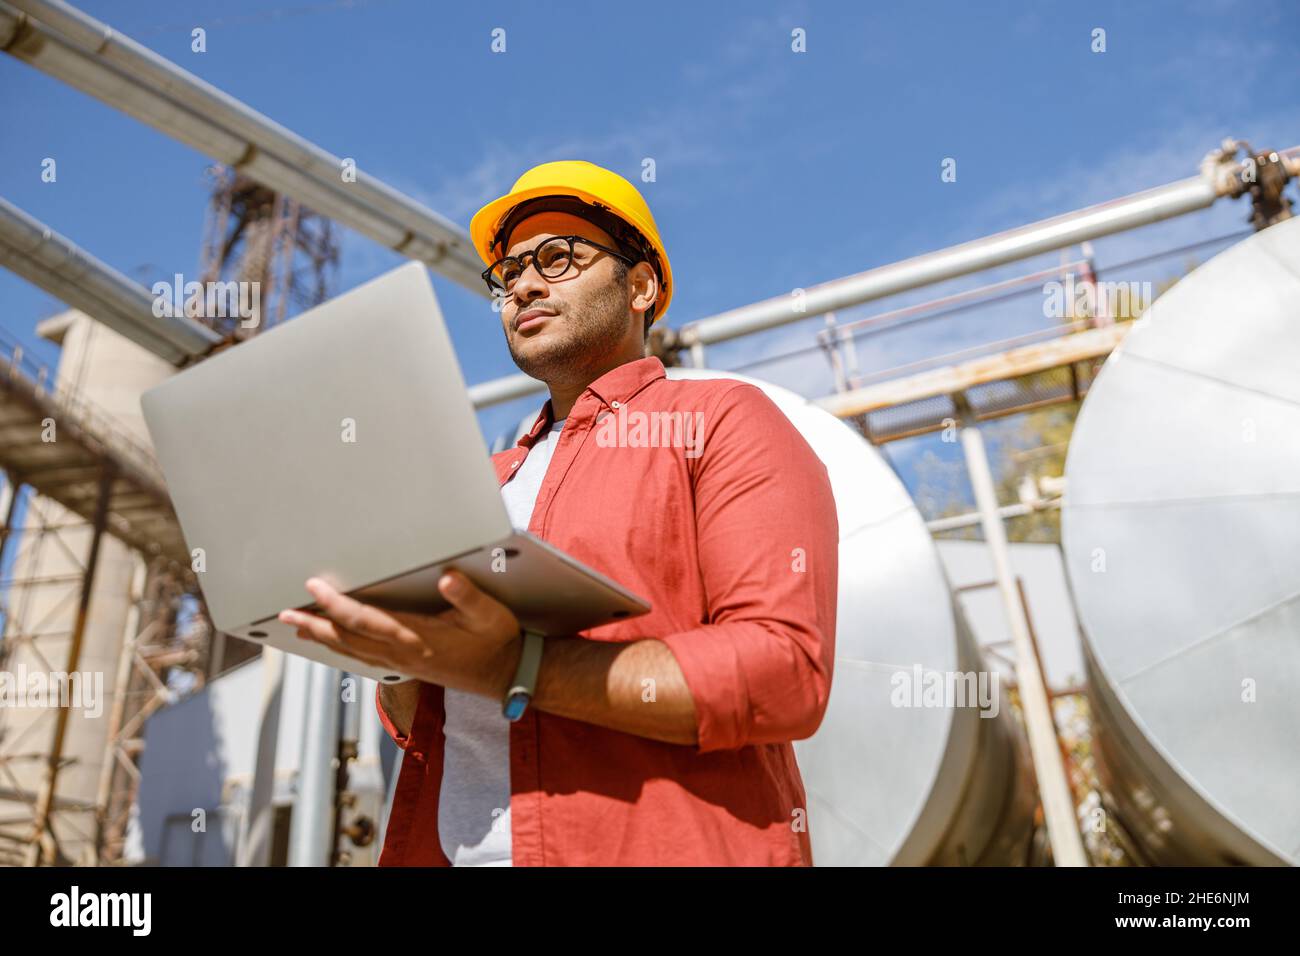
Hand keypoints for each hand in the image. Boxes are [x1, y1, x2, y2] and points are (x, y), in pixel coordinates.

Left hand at [278, 569, 522, 698]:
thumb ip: (468, 597)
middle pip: (347, 638)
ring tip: (297, 625)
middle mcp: (402, 652)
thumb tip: (448, 579)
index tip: (314, 587)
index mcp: (417, 637)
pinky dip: (340, 648)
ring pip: (350, 650)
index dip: (336, 604)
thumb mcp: (491, 615)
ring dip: (321, 637)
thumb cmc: (496, 641)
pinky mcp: (403, 666)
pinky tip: (332, 642)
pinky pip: (362, 657)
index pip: (365, 619)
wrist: (503, 674)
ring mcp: (400, 662)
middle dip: (314, 624)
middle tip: (284, 612)